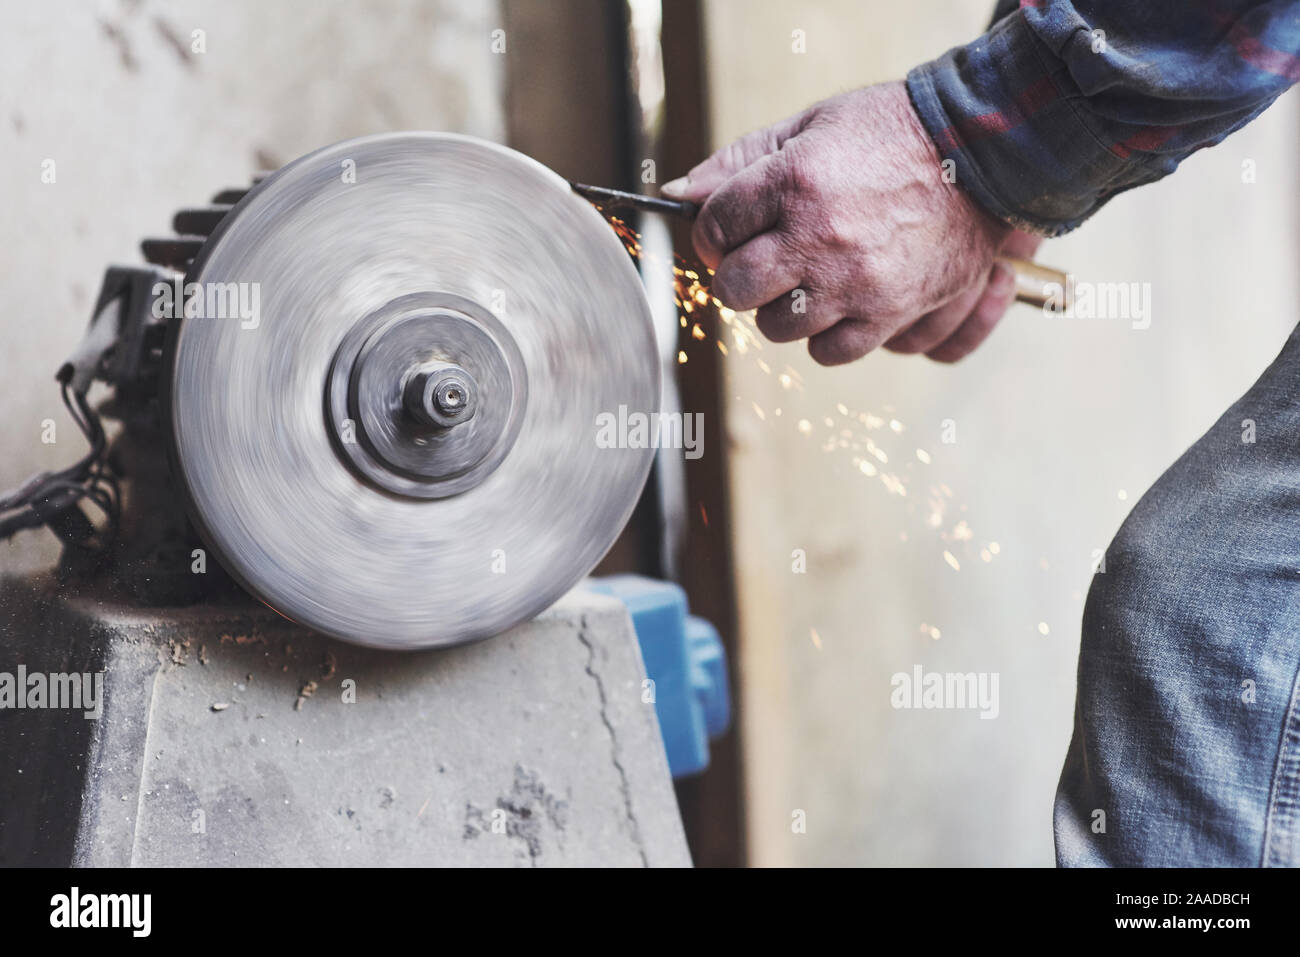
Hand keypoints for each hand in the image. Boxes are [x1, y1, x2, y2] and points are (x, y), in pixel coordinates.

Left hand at [662, 81, 1020, 364]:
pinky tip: (835, 306)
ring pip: (776, 327)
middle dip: (735, 277)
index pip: (715, 226)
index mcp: (795, 181)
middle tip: (758, 262)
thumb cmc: (892, 134)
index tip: (726, 233)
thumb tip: (678, 194)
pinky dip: (824, 336)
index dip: (712, 233)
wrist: (984, 151)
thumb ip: (740, 161)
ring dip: (779, 309)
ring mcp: (855, 281)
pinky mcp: (890, 312)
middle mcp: (819, 237)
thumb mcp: (811, 126)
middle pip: (735, 288)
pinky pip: (829, 351)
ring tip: (803, 281)